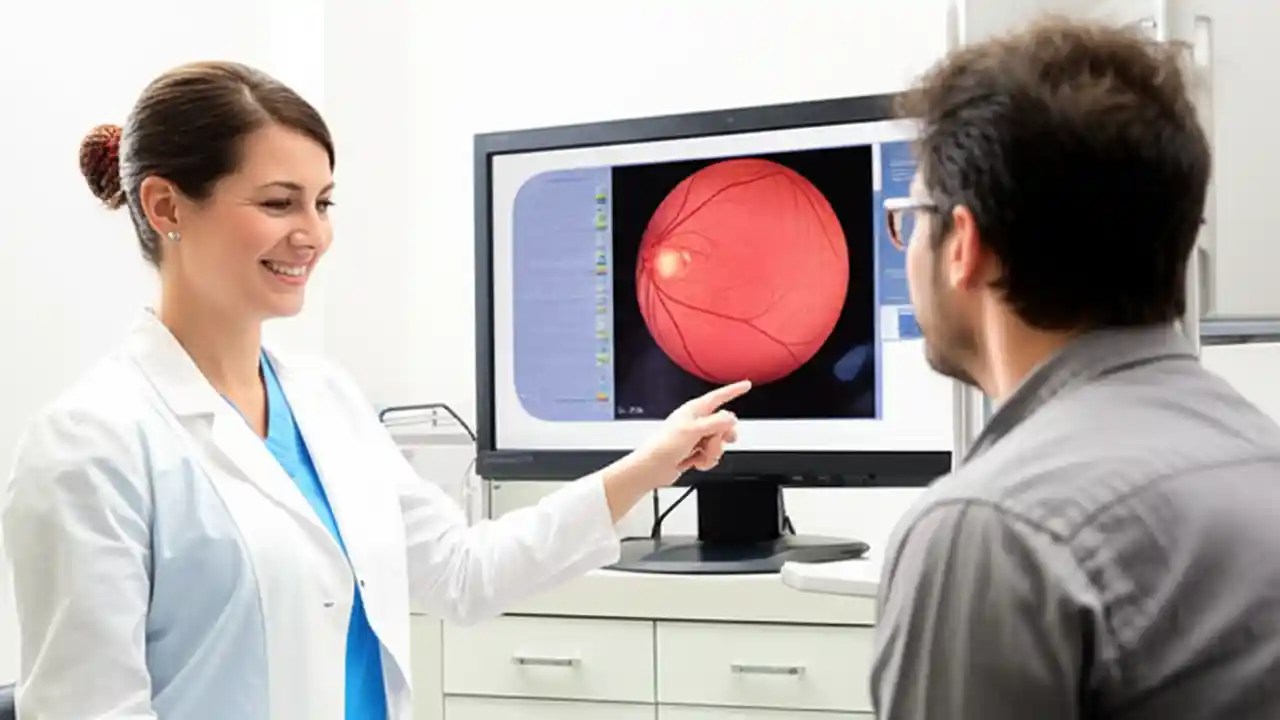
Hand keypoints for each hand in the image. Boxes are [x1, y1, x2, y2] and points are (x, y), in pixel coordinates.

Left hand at [600, 380, 750, 521]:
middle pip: (724, 425)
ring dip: (712, 452)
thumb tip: (732, 418)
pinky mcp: (695, 452)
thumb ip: (716, 423)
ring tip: (699, 455)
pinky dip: (706, 461)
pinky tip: (694, 462)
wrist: (653, 468)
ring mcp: (696, 438)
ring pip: (719, 443)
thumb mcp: (693, 430)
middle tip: (713, 441)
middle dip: (722, 437)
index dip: (734, 390)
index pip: (719, 397)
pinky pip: (712, 456)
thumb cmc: (664, 446)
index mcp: (694, 410)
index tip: (747, 385)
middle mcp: (696, 422)